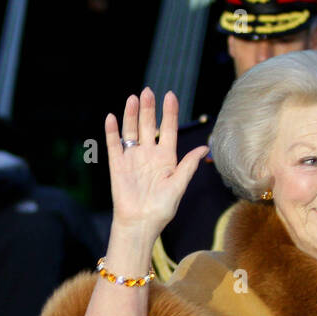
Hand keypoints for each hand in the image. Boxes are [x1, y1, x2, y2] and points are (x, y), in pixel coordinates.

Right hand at [104, 88, 207, 241]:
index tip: (170, 95)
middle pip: (149, 126)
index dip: (169, 112)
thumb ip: (188, 165)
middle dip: (149, 108)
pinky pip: (114, 145)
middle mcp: (149, 154)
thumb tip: (205, 148)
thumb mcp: (178, 186)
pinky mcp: (118, 165)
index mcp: (166, 158)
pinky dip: (112, 131)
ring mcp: (132, 158)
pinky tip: (112, 117)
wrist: (140, 224)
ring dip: (131, 115)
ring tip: (133, 98)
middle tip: (148, 91)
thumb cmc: (162, 209)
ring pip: (131, 131)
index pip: (168, 129)